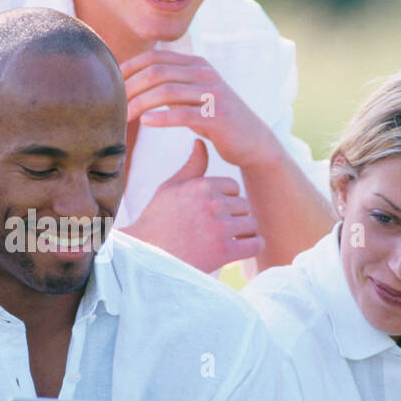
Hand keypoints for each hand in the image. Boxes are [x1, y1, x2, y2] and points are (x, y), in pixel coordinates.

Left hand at [122, 49, 279, 170]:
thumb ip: (169, 84)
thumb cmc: (214, 119)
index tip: (110, 84)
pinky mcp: (218, 116)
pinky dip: (161, 117)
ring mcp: (213, 93)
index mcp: (196, 64)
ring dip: (139, 104)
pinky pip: (183, 114)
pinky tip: (145, 123)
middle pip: (156, 73)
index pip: (154, 58)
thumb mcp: (191, 95)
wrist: (251, 140)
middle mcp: (205, 73)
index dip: (128, 68)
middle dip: (130, 88)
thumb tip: (132, 80)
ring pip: (167, 92)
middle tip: (111, 105)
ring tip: (123, 117)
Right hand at [123, 139, 262, 272]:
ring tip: (222, 241)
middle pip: (243, 205)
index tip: (209, 213)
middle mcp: (212, 204)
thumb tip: (201, 142)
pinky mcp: (224, 251)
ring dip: (241, 234)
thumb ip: (192, 166)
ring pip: (251, 225)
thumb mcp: (169, 189)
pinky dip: (250, 248)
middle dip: (232, 217)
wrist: (145, 258)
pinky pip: (255, 244)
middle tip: (213, 230)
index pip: (232, 187)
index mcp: (201, 186)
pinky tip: (236, 251)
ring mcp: (219, 228)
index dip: (224, 201)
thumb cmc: (156, 222)